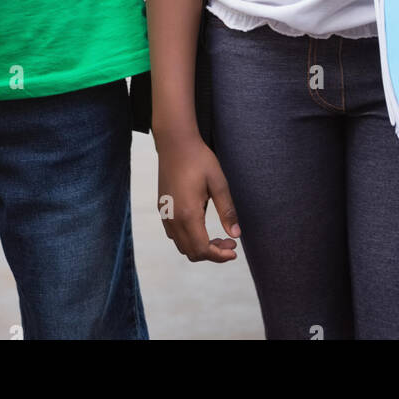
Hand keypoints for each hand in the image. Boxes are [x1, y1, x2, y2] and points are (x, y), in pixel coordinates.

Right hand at [156, 133, 240, 261]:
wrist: (175, 142)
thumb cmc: (199, 159)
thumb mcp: (218, 183)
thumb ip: (227, 211)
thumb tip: (236, 236)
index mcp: (188, 213)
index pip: (203, 249)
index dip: (220, 256)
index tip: (234, 250)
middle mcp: (173, 218)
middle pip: (192, 252)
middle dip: (213, 253)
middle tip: (230, 242)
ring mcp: (165, 215)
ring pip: (182, 246)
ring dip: (200, 247)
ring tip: (218, 236)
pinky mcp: (162, 209)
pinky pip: (174, 235)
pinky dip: (189, 239)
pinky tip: (202, 226)